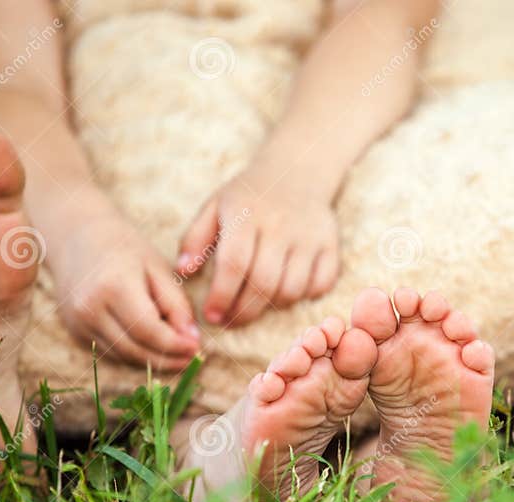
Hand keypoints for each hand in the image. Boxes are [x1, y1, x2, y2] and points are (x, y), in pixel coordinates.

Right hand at [53, 213, 200, 370]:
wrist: (77, 238)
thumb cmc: (125, 248)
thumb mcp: (157, 267)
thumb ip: (175, 304)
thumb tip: (191, 340)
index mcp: (114, 286)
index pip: (148, 330)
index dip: (175, 345)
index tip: (197, 349)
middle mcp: (90, 308)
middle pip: (135, 349)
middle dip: (167, 359)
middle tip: (191, 358)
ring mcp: (79, 322)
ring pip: (123, 356)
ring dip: (152, 360)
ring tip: (177, 355)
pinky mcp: (76, 331)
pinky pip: (112, 352)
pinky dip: (135, 354)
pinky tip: (153, 348)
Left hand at [177, 167, 339, 326]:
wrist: (296, 170)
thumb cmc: (248, 197)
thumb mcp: (214, 207)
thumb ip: (194, 238)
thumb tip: (183, 270)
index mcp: (246, 215)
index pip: (234, 264)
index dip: (221, 296)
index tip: (212, 315)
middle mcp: (280, 225)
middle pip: (263, 283)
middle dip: (243, 312)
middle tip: (231, 320)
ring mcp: (309, 235)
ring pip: (292, 289)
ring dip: (271, 307)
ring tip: (255, 304)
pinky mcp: (330, 244)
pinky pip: (320, 284)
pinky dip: (304, 296)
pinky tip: (286, 291)